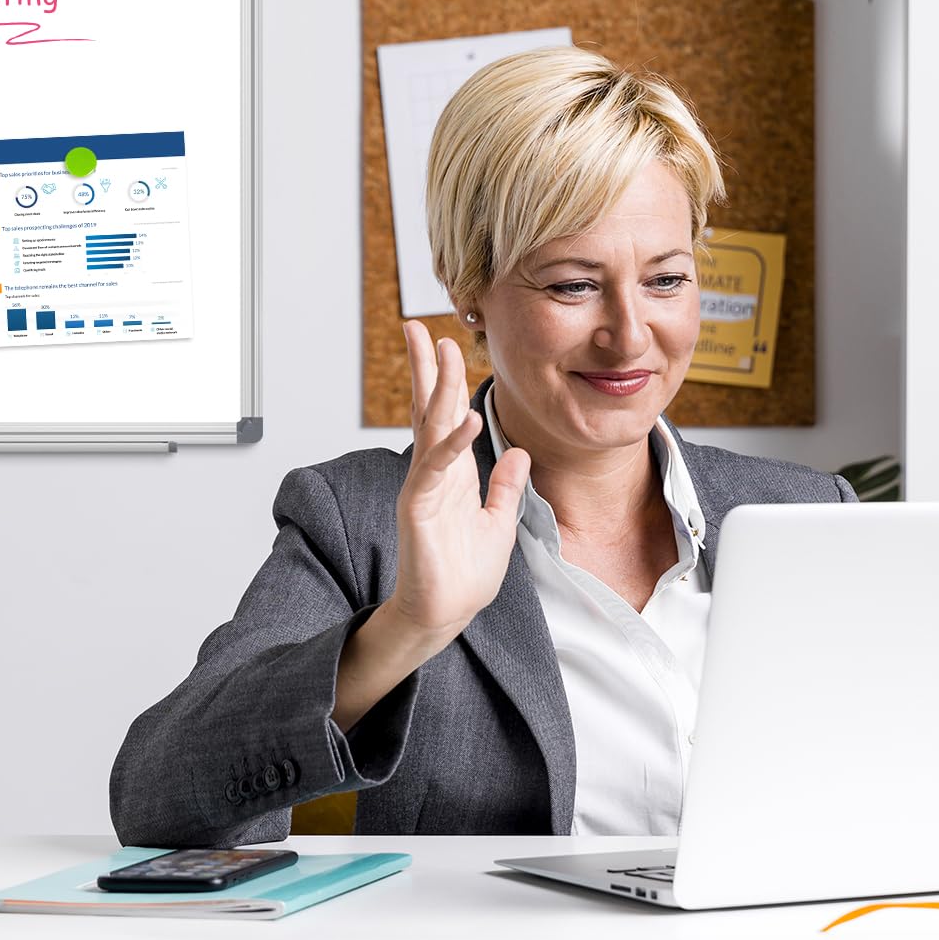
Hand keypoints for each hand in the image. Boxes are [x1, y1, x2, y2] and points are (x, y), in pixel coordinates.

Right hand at [387, 320, 531, 655]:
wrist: (445, 613)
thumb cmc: (464, 574)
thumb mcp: (499, 521)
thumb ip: (505, 487)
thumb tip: (519, 454)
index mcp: (452, 473)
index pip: (444, 416)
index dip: (446, 380)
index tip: (445, 344)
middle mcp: (434, 472)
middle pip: (427, 408)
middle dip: (426, 367)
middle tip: (419, 326)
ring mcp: (423, 487)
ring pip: (428, 426)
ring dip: (435, 386)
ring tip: (438, 350)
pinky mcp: (420, 507)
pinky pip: (437, 468)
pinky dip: (451, 442)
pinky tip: (466, 417)